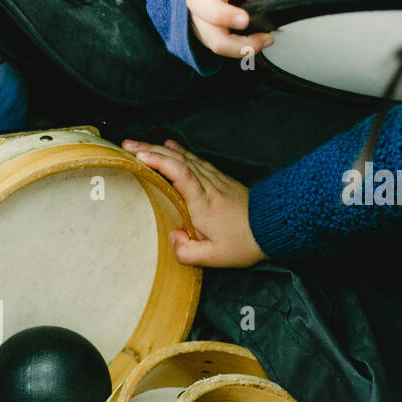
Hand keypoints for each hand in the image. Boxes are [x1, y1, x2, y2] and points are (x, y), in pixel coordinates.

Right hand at [124, 138, 264, 266]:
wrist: (274, 225)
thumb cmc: (245, 242)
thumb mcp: (215, 257)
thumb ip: (188, 252)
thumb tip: (171, 238)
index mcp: (203, 203)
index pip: (179, 173)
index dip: (158, 162)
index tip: (137, 155)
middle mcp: (208, 185)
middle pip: (177, 160)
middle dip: (149, 150)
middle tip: (126, 145)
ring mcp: (214, 179)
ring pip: (184, 157)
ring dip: (160, 149)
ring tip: (139, 145)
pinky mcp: (219, 178)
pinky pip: (195, 160)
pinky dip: (179, 152)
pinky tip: (169, 146)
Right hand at [186, 0, 274, 59]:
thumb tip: (263, 22)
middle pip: (202, 4)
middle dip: (224, 16)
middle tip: (246, 21)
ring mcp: (197, 15)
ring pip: (211, 36)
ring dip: (240, 44)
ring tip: (264, 40)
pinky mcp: (201, 34)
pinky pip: (219, 47)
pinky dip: (240, 49)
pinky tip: (256, 44)